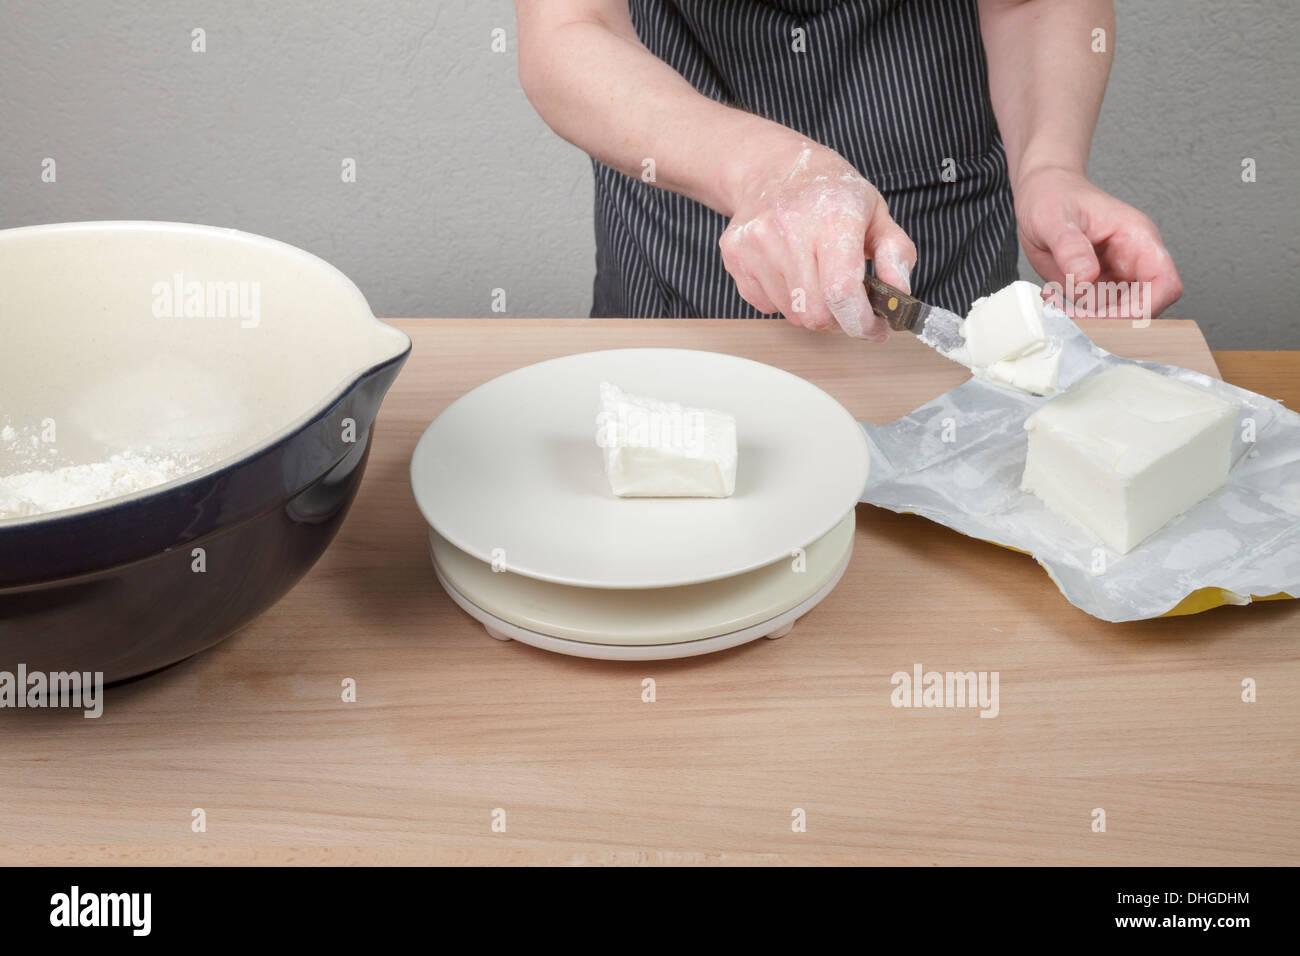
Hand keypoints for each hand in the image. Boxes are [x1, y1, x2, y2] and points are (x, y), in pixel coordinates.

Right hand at [718, 142, 916, 339]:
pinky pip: (765, 305)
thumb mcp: (875, 212)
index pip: (841, 291)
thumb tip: (899, 294)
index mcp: (832, 216)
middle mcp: (789, 229)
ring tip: (818, 279)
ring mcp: (756, 243)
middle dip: (838, 319)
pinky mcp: (735, 255)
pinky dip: (784, 300)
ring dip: (811, 309)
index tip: (874, 328)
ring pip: (791, 313)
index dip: (861, 322)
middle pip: (814, 313)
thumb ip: (895, 254)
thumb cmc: (828, 191)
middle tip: (847, 304)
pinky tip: (791, 272)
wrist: (772, 168)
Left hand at [1013, 165, 1182, 319]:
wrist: (1042, 191)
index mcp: (1137, 238)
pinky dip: (1078, 316)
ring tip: (1056, 304)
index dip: (1143, 308)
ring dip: (1090, 322)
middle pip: (1146, 307)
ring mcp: (1118, 275)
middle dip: (1111, 321)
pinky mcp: (1100, 286)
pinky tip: (1054, 299)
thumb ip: (1070, 248)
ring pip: (1120, 316)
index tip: (1109, 319)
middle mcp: (1134, 259)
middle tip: (1072, 317)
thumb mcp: (1053, 218)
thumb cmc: (1053, 195)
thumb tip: (1086, 278)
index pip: (1164, 283)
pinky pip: (1098, 312)